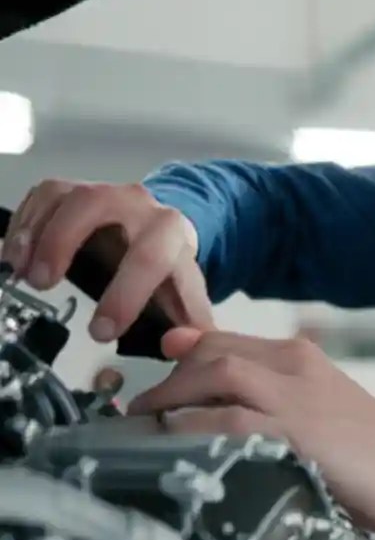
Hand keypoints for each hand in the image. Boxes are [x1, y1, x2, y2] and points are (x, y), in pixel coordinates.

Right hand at [1, 179, 213, 341]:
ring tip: (21, 271)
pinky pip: (44, 195)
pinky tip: (13, 256)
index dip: (125, 293)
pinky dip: (24, 223)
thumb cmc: (168, 270)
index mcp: (170, 231)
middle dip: (64, 242)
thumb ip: (191, 326)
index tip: (100, 332)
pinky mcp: (73, 191)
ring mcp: (101, 193)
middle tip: (42, 285)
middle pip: (97, 205)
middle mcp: (136, 204)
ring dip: (36, 232)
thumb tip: (183, 348)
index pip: (150, 257)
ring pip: (65, 197)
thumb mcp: (184, 296)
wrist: (163, 230)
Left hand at [128, 328, 374, 539]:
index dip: (185, 351)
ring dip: (172, 396)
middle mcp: (298, 366)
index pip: (228, 339)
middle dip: (171, 375)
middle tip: (145, 406)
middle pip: (214, 350)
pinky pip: (227, 420)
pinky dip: (193, 427)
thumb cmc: (374, 455)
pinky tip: (177, 442)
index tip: (160, 368)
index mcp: (305, 358)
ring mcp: (296, 397)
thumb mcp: (323, 412)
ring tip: (149, 422)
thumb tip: (223, 402)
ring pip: (215, 374)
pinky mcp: (294, 432)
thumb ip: (277, 398)